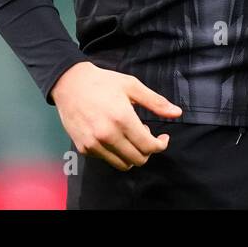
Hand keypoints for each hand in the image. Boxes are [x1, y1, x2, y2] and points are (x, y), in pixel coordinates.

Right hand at [50, 61, 182, 170]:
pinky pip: (107, 159)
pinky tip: (114, 136)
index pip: (148, 147)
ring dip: (132, 154)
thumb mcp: (132, 86)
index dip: (160, 145)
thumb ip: (156, 102)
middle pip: (138, 159)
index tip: (163, 138)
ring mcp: (94, 144)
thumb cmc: (103, 82)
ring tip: (129, 135)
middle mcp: (107, 135)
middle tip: (145, 133)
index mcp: (122, 119)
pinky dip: (116, 153)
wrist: (69, 84)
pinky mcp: (84, 148)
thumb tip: (178, 113)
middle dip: (147, 150)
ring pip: (123, 164)